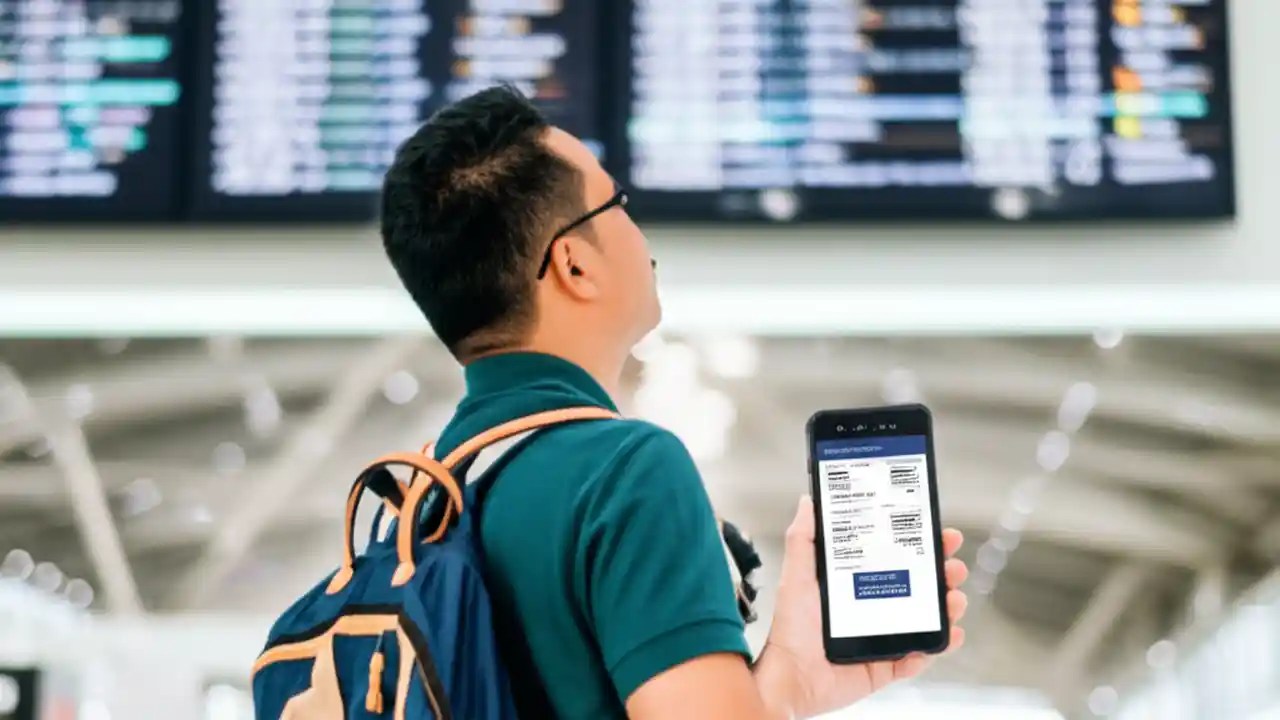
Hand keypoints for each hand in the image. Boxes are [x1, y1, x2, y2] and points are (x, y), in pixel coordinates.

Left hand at [755, 496, 967, 718]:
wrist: (789, 678)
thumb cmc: (790, 628)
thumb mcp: (797, 576)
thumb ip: (803, 539)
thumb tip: (808, 502)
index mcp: (856, 583)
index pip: (895, 556)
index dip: (921, 544)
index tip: (939, 532)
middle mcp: (874, 607)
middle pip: (919, 586)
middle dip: (943, 574)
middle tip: (953, 566)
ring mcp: (883, 637)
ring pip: (926, 620)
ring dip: (947, 608)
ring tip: (954, 599)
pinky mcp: (887, 666)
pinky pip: (918, 658)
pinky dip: (935, 649)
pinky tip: (947, 637)